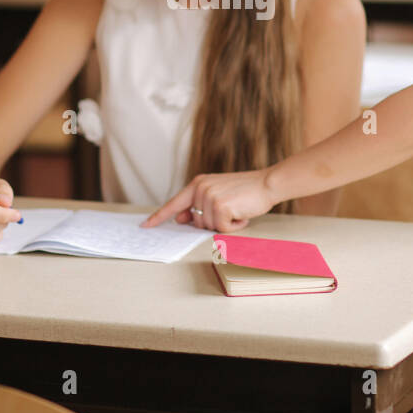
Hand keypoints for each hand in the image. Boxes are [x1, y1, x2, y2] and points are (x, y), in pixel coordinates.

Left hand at [142, 169, 276, 232]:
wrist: (267, 183)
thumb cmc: (245, 191)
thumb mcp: (216, 195)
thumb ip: (198, 206)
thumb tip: (180, 219)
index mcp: (197, 184)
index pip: (174, 203)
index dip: (159, 216)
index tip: (146, 225)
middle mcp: (200, 188)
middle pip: (196, 222)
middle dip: (214, 222)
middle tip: (230, 209)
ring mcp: (209, 197)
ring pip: (209, 227)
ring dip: (225, 224)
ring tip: (237, 210)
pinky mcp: (220, 206)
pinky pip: (222, 229)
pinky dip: (234, 226)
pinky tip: (241, 214)